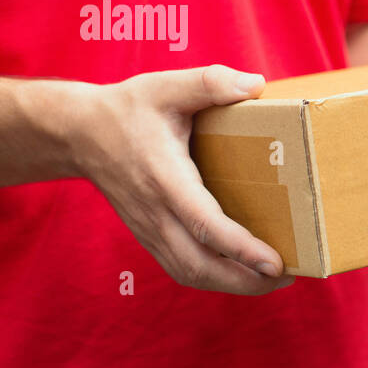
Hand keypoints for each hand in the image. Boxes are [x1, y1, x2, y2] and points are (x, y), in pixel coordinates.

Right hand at [72, 65, 293, 294]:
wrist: (79, 134)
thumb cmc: (129, 108)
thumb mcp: (167, 85)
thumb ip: (210, 82)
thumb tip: (257, 84)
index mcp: (164, 177)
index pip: (204, 223)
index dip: (240, 247)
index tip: (275, 262)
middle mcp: (155, 211)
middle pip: (200, 264)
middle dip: (246, 280)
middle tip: (288, 276)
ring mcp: (150, 229)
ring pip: (191, 273)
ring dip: (234, 285)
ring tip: (274, 280)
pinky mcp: (149, 236)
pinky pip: (182, 269)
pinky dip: (215, 279)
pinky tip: (243, 274)